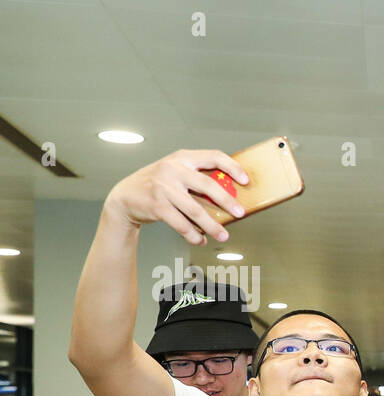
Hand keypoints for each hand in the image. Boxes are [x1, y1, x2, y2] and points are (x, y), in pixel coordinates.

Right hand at [103, 149, 247, 245]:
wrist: (124, 196)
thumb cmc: (157, 185)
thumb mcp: (175, 173)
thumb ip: (197, 179)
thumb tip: (229, 199)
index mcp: (182, 157)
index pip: (213, 156)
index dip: (232, 167)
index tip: (246, 180)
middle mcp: (172, 169)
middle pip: (208, 185)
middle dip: (227, 201)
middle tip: (240, 214)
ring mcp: (163, 187)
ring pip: (196, 210)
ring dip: (212, 226)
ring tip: (223, 235)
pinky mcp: (157, 205)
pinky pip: (181, 224)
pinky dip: (193, 235)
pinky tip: (200, 240)